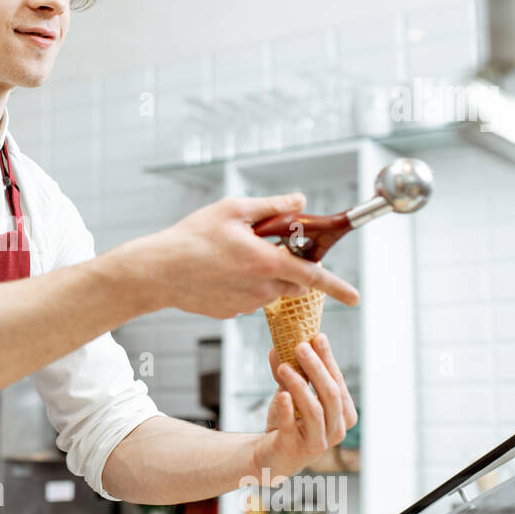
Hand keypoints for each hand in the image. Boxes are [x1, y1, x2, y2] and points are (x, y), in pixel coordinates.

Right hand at [148, 193, 360, 319]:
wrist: (158, 271)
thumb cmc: (193, 237)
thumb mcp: (233, 210)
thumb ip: (273, 206)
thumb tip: (300, 201)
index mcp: (267, 262)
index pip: (314, 276)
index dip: (338, 287)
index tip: (355, 297)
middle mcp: (261, 288)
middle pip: (295, 283)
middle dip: (291, 268)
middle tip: (267, 248)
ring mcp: (245, 304)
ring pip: (270, 291)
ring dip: (263, 275)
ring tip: (232, 257)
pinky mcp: (230, 312)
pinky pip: (247, 299)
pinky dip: (241, 286)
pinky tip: (218, 272)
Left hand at [253, 333, 357, 478]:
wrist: (271, 454)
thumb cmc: (288, 422)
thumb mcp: (291, 393)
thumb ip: (289, 372)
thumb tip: (278, 346)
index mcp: (343, 414)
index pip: (338, 382)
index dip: (328, 360)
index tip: (317, 337)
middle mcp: (336, 430)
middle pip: (330, 394)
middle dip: (316, 368)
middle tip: (300, 346)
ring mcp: (318, 442)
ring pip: (314, 410)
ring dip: (299, 385)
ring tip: (283, 366)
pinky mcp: (295, 449)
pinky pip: (292, 427)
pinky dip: (287, 410)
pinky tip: (282, 395)